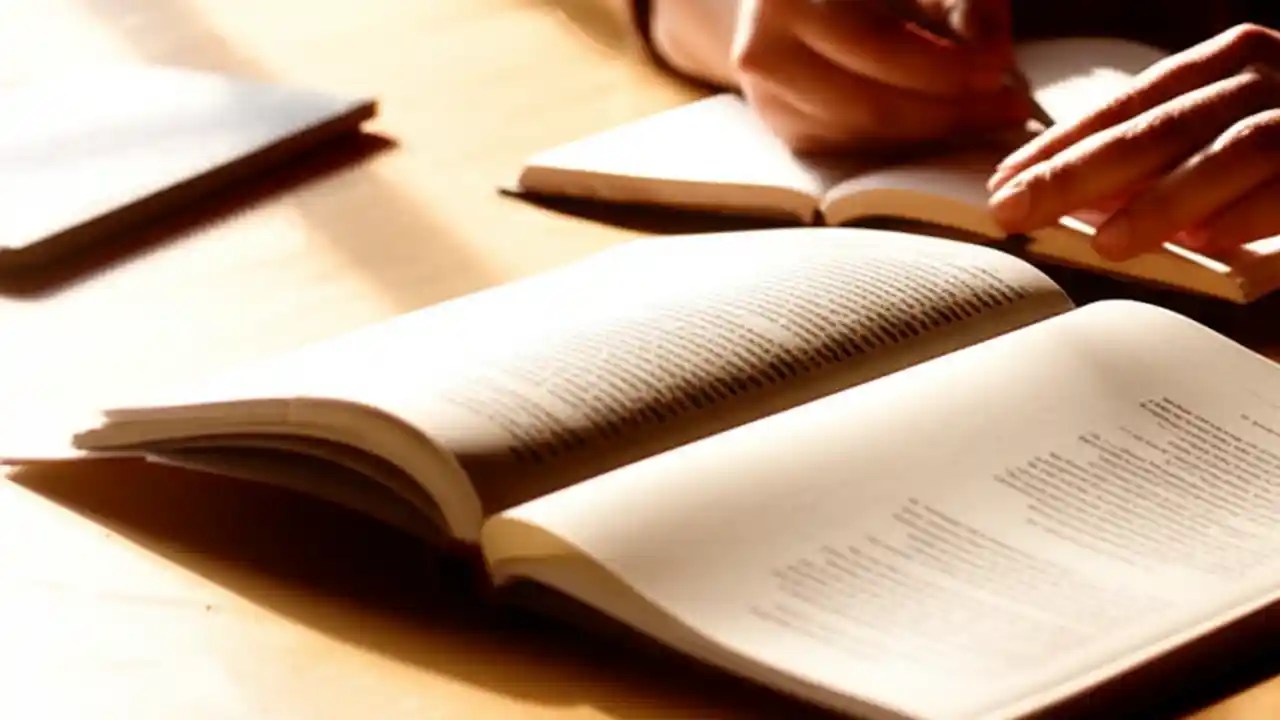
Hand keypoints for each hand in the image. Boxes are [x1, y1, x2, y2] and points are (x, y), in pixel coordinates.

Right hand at [730, 0, 1030, 151]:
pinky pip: (850, 146)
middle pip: (869, 103)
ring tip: (984, 113)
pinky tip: (939, 118)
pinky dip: (902, 138)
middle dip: (949, 112)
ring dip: (932, 131)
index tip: (1001, 71)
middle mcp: (764, 41)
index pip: (879, 45)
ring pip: (861, 133)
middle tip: (1007, 108)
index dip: (945, 67)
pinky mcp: (778, 124)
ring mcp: (764, 91)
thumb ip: (965, 3)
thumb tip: (994, 58)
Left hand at [987, 24, 1279, 260]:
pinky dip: (1254, 214)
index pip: (1128, 105)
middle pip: (1160, 125)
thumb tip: (1067, 197)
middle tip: (1017, 211)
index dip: (1062, 145)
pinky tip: (1209, 245)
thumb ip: (1162, 157)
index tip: (1003, 182)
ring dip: (1165, 201)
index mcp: (1229, 63)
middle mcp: (1268, 76)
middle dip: (1081, 172)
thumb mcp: (1221, 136)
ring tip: (1105, 244)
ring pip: (1230, 150)